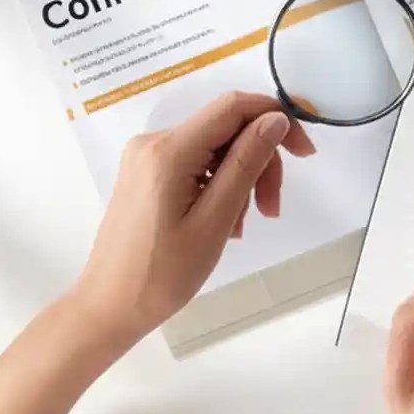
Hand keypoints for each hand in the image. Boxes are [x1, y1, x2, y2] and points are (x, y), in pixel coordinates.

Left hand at [72, 91, 314, 340]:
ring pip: (215, 149)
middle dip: (260, 161)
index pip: (233, 107)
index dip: (276, 119)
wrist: (109, 307)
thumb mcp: (214, 220)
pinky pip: (196, 165)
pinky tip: (222, 222)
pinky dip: (219, 187)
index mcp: (169, 150)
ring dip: (241, 180)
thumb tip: (276, 120)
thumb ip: (246, 164)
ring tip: (240, 227)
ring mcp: (147, 157)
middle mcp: (154, 142)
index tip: (304, 154)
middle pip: (227, 129)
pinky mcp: (146, 173)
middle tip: (271, 210)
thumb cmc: (163, 273)